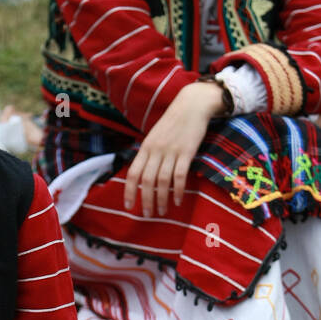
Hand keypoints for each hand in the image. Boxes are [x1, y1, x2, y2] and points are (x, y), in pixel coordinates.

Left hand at [125, 81, 225, 217]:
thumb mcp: (155, 137)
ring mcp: (171, 151)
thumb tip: (142, 175)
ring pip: (162, 181)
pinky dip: (177, 190)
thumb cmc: (173, 123)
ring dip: (161, 199)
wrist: (191, 105)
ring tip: (162, 212)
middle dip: (145, 200)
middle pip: (146, 181)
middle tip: (147, 214)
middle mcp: (155, 150)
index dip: (129, 192)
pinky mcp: (186, 152)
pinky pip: (179, 176)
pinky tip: (177, 201)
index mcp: (145, 147)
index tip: (128, 207)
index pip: (132, 173)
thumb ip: (149, 154)